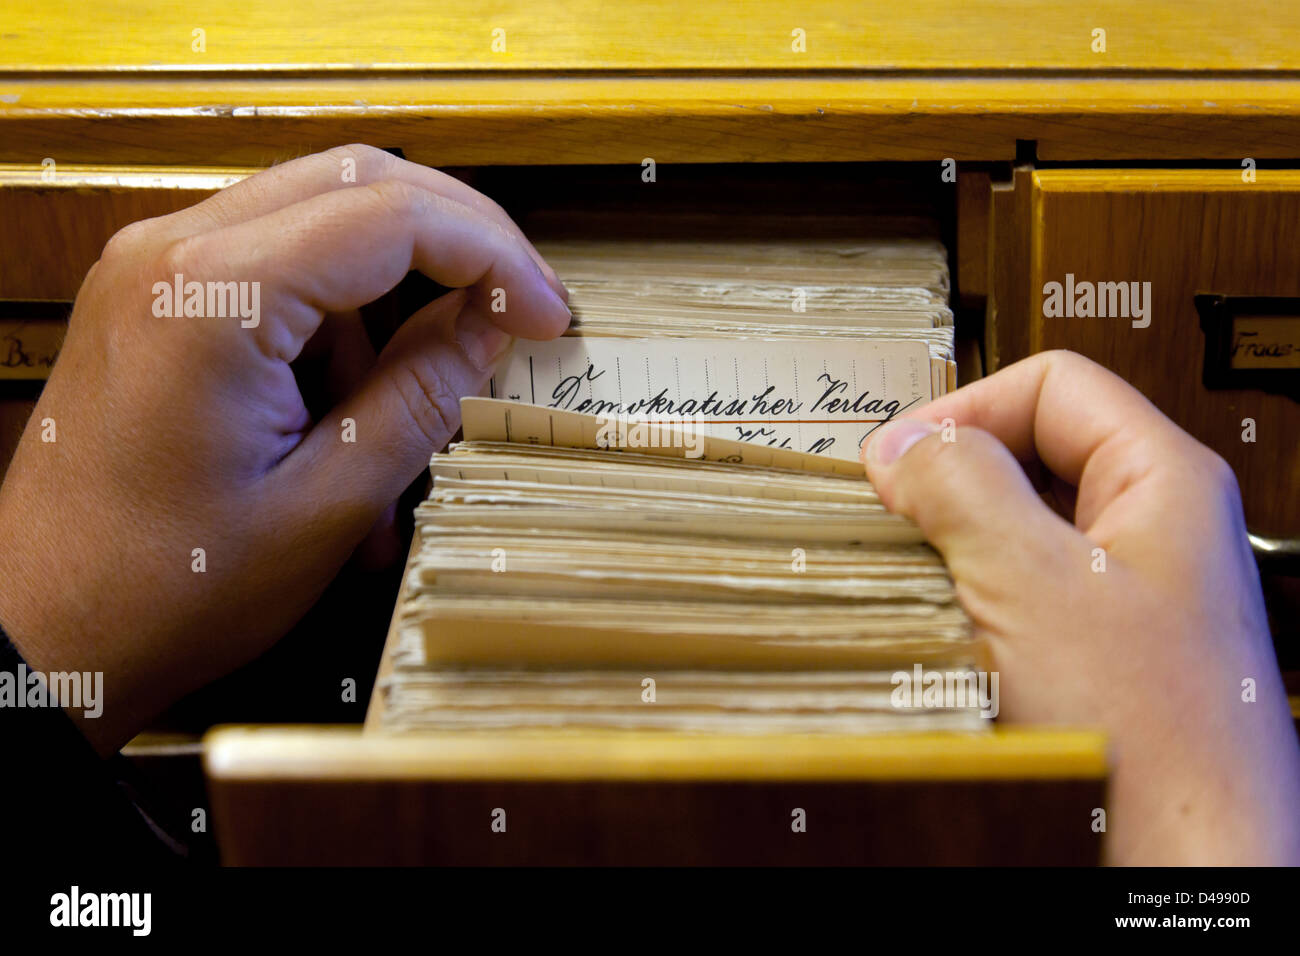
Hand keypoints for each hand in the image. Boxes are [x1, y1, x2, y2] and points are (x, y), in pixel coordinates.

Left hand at [0, 145, 569, 754]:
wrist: (45, 633)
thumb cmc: (160, 587)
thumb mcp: (325, 503)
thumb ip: (421, 396)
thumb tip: (491, 322)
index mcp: (212, 295)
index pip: (393, 217)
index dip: (494, 257)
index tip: (546, 312)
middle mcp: (171, 254)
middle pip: (358, 185)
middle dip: (457, 243)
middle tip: (517, 310)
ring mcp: (155, 271)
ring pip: (322, 227)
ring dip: (392, 307)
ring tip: (407, 422)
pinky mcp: (157, 301)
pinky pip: (278, 277)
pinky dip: (338, 336)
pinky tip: (346, 428)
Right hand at [862, 349, 1299, 864]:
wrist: (1183, 863)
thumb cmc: (1148, 734)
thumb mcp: (1028, 581)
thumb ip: (960, 488)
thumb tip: (901, 447)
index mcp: (1165, 480)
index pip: (1051, 385)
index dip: (964, 410)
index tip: (895, 461)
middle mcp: (1157, 530)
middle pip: (1037, 452)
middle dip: (956, 478)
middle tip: (895, 517)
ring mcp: (1136, 593)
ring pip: (1028, 526)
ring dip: (961, 541)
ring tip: (918, 577)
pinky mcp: (1109, 652)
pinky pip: (1030, 591)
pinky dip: (978, 595)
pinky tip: (950, 630)